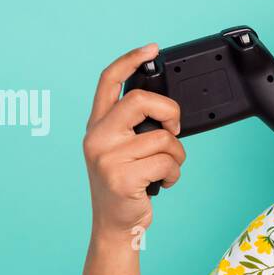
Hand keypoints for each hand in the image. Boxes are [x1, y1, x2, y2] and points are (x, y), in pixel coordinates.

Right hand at [83, 42, 185, 238]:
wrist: (116, 226)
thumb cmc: (125, 186)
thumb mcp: (121, 151)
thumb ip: (133, 127)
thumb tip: (167, 112)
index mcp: (97, 125)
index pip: (108, 80)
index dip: (130, 59)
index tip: (152, 48)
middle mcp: (97, 137)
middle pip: (140, 100)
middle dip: (169, 112)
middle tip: (174, 129)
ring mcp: (107, 157)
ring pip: (162, 137)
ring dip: (176, 155)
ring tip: (165, 169)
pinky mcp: (122, 177)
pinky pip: (166, 162)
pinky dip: (174, 174)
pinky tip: (162, 183)